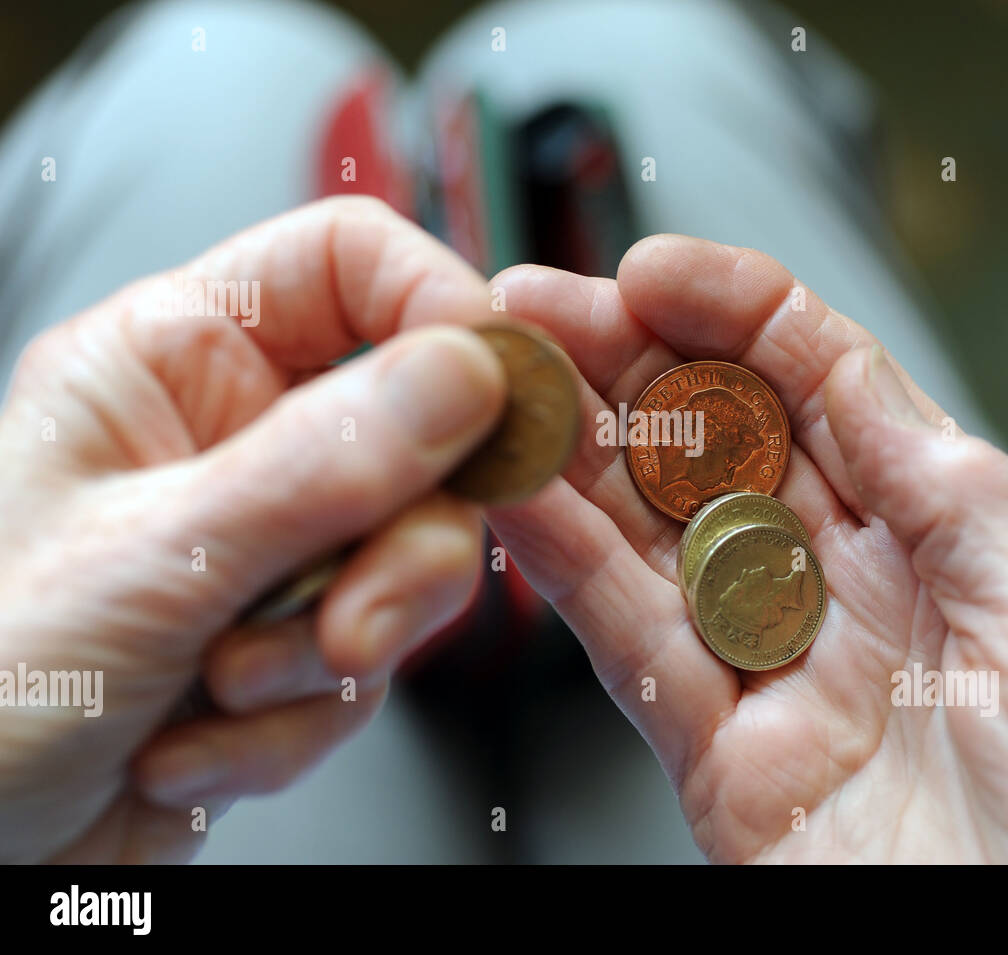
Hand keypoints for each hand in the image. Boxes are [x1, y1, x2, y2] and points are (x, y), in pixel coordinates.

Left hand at [0, 196, 505, 862]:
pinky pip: (372, 658)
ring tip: (230, 690)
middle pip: (416, 436)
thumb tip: (461, 375)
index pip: (349, 265)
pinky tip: (196, 741)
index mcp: (173, 362)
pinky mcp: (289, 639)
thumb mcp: (149, 564)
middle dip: (396, 552)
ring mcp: (268, 543)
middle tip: (354, 622)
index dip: (439, 311)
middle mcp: (233, 439)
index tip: (495, 395)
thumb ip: (319, 467)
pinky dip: (300, 721)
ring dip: (333, 651)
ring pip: (409, 559)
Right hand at [486, 235, 1007, 862]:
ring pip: (656, 543)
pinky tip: (521, 502)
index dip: (737, 319)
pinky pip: (635, 651)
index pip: (824, 395)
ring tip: (505, 385)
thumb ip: (947, 490)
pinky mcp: (725, 770)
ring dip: (574, 458)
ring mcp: (782, 680)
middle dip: (628, 370)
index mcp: (946, 545)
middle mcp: (854, 601)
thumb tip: (853, 378)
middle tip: (539, 311)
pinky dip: (570, 573)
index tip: (653, 273)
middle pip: (721, 456)